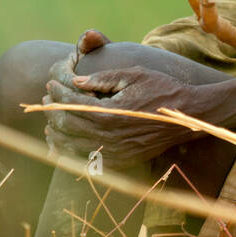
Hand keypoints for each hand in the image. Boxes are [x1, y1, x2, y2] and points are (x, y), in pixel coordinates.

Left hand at [42, 64, 193, 169]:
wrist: (188, 115)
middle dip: (52, 113)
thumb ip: (102, 78)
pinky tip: (64, 144)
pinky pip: (88, 161)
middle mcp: (111, 138)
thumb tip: (75, 81)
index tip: (51, 85)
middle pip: (67, 128)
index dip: (58, 95)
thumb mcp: (133, 74)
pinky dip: (71, 153)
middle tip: (47, 100)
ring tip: (50, 122)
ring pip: (73, 148)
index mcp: (111, 114)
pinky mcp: (122, 161)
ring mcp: (116, 153)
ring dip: (57, 135)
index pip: (72, 105)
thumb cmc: (161, 89)